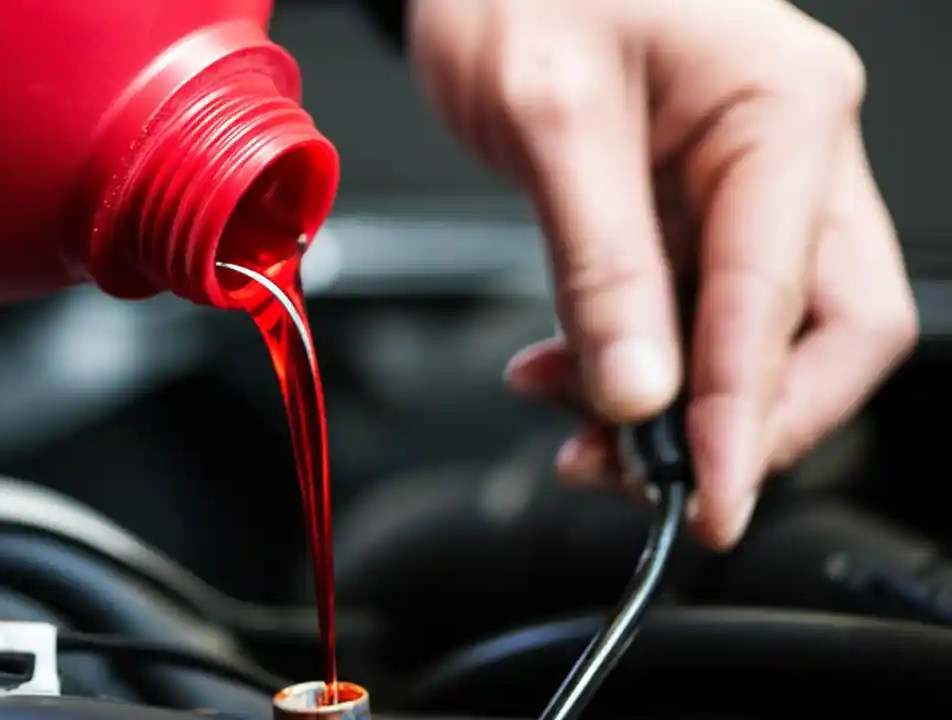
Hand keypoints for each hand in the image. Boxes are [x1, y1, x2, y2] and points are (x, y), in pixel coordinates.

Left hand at [409, 0, 917, 548]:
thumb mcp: (550, 115)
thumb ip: (601, 260)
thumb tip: (639, 390)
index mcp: (785, 111)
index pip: (784, 300)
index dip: (746, 417)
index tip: (710, 501)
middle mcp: (788, 150)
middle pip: (823, 332)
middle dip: (736, 423)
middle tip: (644, 479)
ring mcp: (746, 180)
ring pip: (754, 334)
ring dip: (675, 405)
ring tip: (573, 425)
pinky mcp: (692, 204)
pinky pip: (694, 310)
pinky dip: (640, 362)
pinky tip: (569, 374)